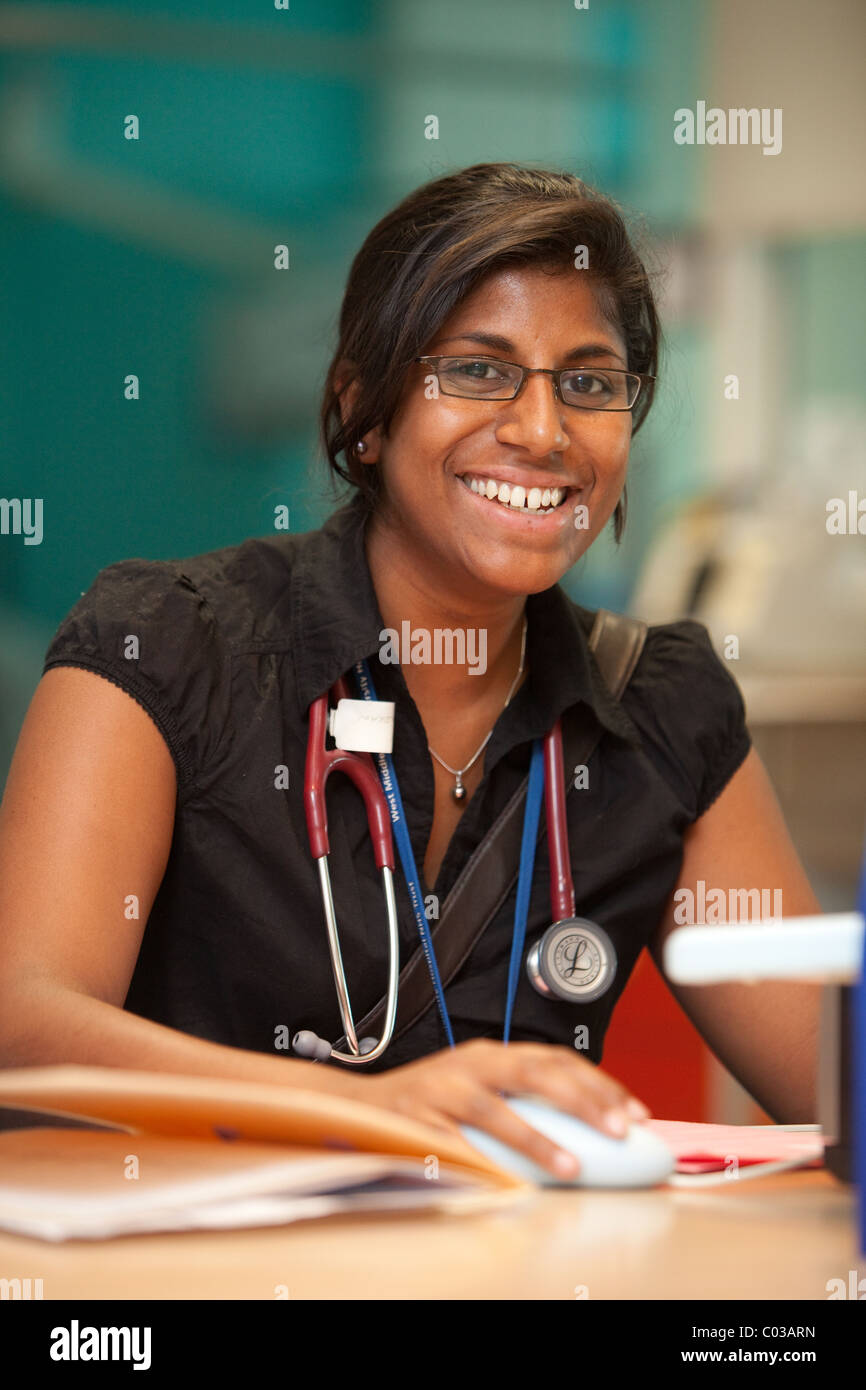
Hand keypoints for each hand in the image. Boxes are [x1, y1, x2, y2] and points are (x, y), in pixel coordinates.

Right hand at [364, 1038, 650, 1178]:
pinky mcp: (417, 1118)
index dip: (599, 1083)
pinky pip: (455, 1144)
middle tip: (620, 1129)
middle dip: (582, 1100)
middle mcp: (472, 1064)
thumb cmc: (434, 1102)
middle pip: (535, 1073)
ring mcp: (443, 1089)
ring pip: (495, 1109)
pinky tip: (506, 1180)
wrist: (363, 1106)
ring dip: (537, 1138)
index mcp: (495, 1054)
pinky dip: (483, 1161)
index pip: (557, 1059)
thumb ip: (525, 1100)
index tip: (636, 1112)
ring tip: (571, 1165)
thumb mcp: (484, 1089)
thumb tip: (589, 1128)